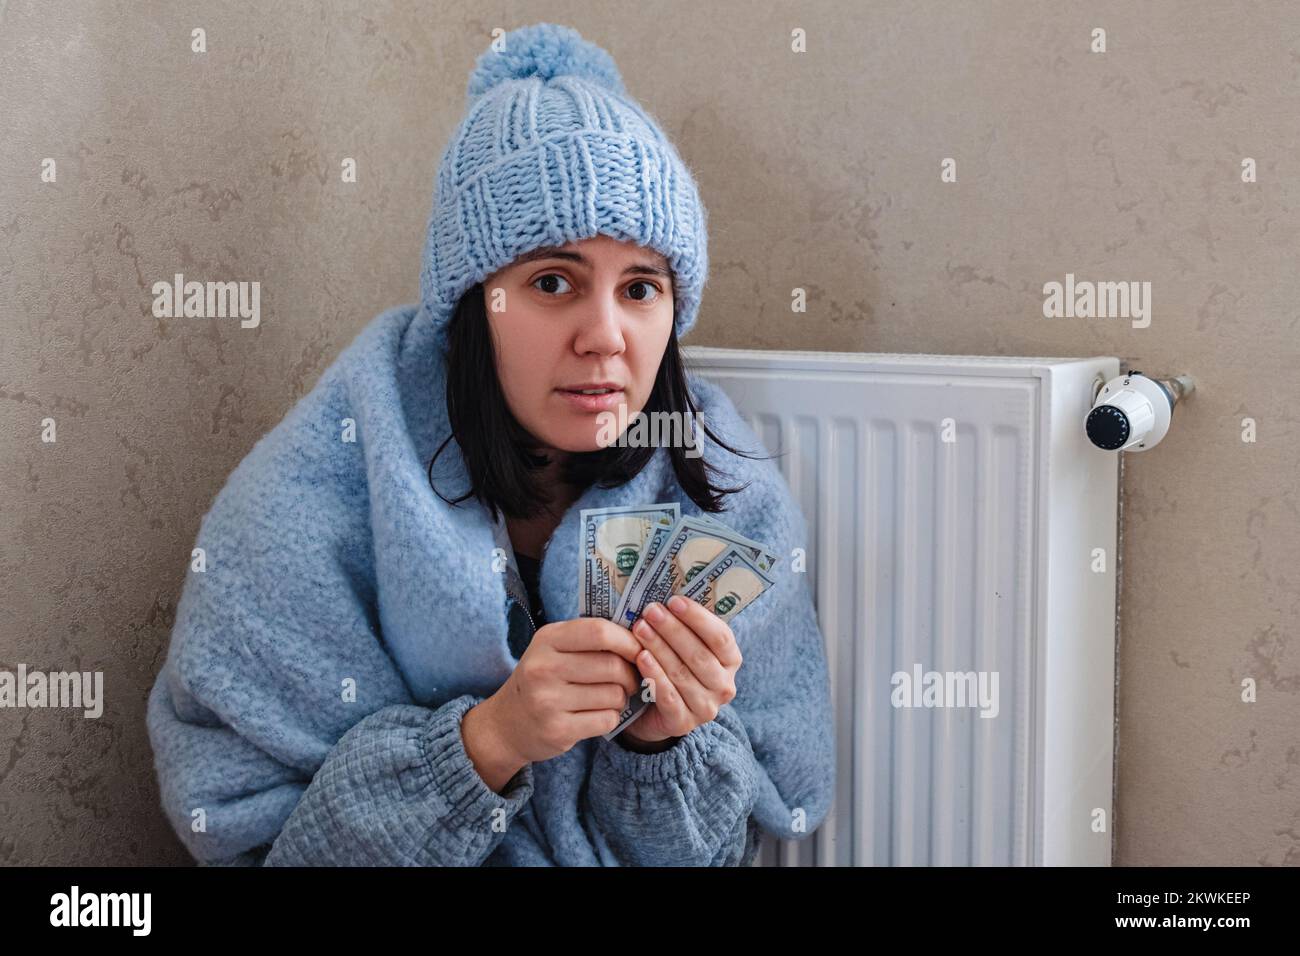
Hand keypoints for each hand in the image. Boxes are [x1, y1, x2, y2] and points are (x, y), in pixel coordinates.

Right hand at [465, 617, 641, 787]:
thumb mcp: (554, 648)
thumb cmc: (542, 679)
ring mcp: (548, 701)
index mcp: (547, 639)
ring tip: (609, 697)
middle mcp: (543, 668)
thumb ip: (589, 638)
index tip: (639, 650)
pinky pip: (607, 720)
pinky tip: (597, 715)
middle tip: (630, 680)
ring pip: (614, 694)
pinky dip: (611, 717)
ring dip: (621, 698)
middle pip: (612, 665)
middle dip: (631, 673)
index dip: (628, 641)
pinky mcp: (557, 730)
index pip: (600, 632)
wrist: (507, 723)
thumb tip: (640, 635)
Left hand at [621, 594, 742, 745]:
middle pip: (699, 654)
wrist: (656, 713)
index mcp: (731, 661)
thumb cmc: (673, 667)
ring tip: (639, 628)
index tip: (674, 600)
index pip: (720, 636)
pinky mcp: (683, 723)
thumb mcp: (684, 646)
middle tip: (650, 611)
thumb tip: (666, 595)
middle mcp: (725, 686)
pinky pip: (668, 696)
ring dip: (659, 648)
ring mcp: (706, 707)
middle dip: (673, 630)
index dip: (698, 618)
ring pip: (682, 673)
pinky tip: (641, 658)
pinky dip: (655, 675)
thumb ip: (684, 625)